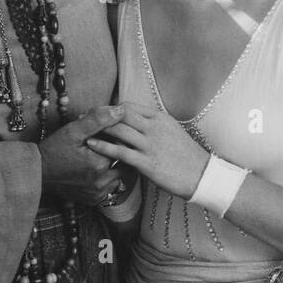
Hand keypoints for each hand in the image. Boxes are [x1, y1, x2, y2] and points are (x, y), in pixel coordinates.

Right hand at [39, 105, 126, 204]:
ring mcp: (98, 193)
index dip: (116, 138)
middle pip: (124, 163)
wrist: (36, 173)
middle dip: (116, 152)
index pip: (123, 147)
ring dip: (114, 166)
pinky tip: (96, 169)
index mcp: (99, 164)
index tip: (104, 135)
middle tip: (104, 145)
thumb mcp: (73, 130)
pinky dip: (107, 178)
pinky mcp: (93, 199)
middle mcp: (101, 182)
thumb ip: (98, 119)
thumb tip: (120, 110)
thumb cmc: (53, 150)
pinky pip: (110, 188)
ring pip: (119, 176)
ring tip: (100, 156)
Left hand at [83, 100, 209, 199]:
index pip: (128, 106)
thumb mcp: (172, 132)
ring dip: (98, 128)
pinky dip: (102, 147)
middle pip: (120, 114)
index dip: (109, 108)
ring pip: (118, 129)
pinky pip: (119, 151)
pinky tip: (91, 146)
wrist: (201, 175)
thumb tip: (138, 122)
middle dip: (99, 115)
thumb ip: (155, 125)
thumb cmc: (186, 156)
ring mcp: (150, 144)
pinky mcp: (146, 162)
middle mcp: (154, 127)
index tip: (97, 112)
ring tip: (81, 130)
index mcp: (160, 118)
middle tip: (83, 118)